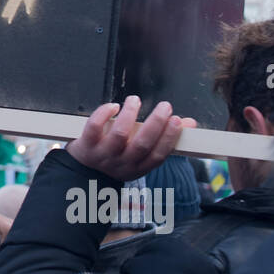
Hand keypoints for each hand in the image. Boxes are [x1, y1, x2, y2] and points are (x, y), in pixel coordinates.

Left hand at [65, 95, 195, 180]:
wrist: (84, 174)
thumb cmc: (118, 158)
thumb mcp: (141, 155)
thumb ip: (164, 138)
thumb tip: (189, 122)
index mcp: (139, 167)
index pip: (158, 155)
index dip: (169, 138)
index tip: (177, 120)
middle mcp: (122, 163)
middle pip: (142, 144)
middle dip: (155, 124)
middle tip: (165, 106)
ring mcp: (104, 155)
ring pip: (120, 135)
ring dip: (130, 114)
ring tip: (135, 99)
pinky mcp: (86, 145)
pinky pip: (94, 128)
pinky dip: (104, 113)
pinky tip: (113, 106)